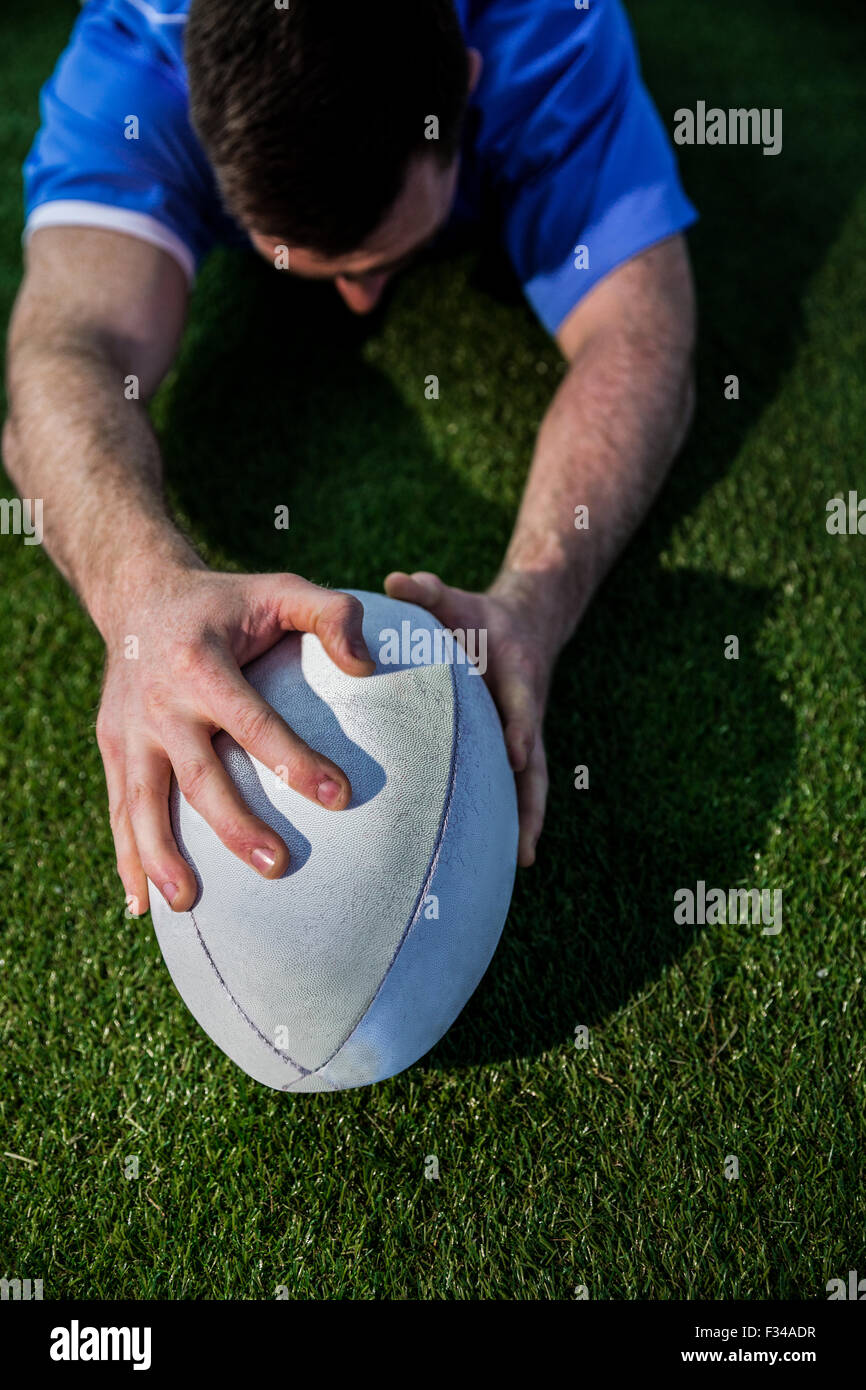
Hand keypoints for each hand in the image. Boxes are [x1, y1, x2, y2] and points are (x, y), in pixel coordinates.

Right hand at [96, 566, 374, 915]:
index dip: (295, 761)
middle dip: (236, 826)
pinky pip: (118, 809)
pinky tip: (141, 905)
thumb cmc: (227, 601)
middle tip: (280, 866)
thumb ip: (332, 614)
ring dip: (162, 856)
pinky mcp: (112, 748)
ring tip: (190, 905)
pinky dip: (126, 857)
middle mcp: (158, 701)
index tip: (342, 797)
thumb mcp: (280, 587)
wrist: (138, 594)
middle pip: (198, 775)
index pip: (254, 722)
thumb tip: (368, 667)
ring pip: (143, 803)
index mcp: (200, 663)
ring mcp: (128, 729)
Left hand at [384, 569, 555, 866]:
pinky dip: (509, 818)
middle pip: (537, 766)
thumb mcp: (453, 597)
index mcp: (517, 677)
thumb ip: (426, 591)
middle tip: (526, 848)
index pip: (522, 705)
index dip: (521, 727)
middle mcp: (526, 714)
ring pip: (531, 786)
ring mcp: (523, 736)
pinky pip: (513, 787)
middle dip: (532, 805)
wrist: (523, 625)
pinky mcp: (513, 749)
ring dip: (527, 823)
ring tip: (520, 865)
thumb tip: (392, 582)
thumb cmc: (477, 614)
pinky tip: (495, 854)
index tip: (517, 754)